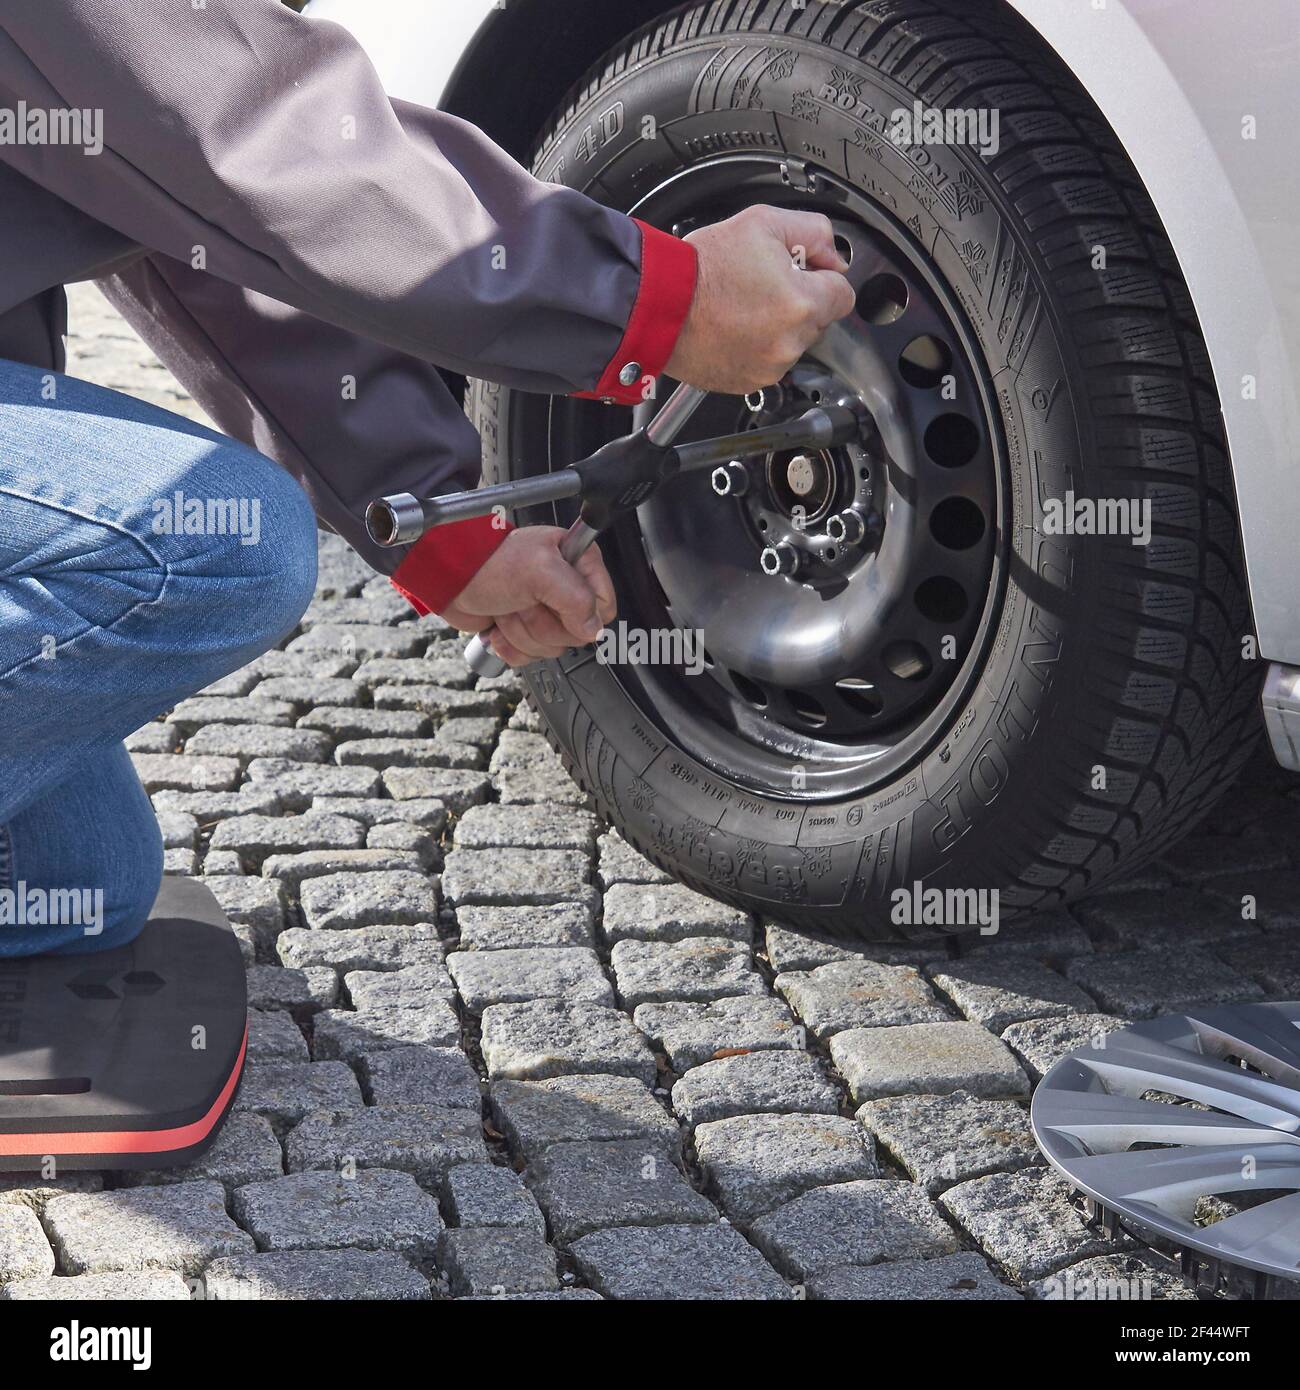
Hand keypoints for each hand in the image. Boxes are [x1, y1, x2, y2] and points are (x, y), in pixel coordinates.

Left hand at [440, 526, 616, 667]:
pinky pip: (531, 656)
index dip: (580, 614)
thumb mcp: (540, 571)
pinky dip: (510, 644)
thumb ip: (577, 598)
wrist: (451, 577)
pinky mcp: (526, 630)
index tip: (554, 601)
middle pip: (577, 634)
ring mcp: (546, 612)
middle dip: (542, 622)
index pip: (604, 608)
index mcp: (579, 563)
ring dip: (522, 631)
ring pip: (552, 648)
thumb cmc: (489, 562)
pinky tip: (500, 624)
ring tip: (509, 606)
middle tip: (524, 600)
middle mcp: (567, 588)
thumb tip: (593, 630)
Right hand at [666, 205, 856, 395]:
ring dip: (777, 327)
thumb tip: (832, 256)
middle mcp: (790, 343)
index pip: (844, 295)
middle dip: (798, 302)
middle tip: (762, 285)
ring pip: (793, 344)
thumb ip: (814, 232)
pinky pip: (767, 363)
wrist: (658, 305)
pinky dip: (756, 348)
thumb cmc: (701, 269)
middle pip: (818, 321)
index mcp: (802, 303)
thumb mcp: (762, 222)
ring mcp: (770, 367)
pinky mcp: (749, 382)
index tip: (802, 273)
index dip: (822, 278)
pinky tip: (733, 328)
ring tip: (742, 306)